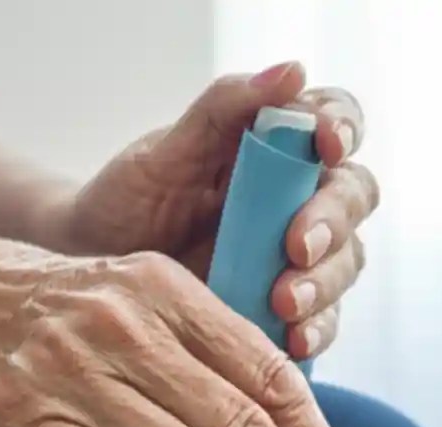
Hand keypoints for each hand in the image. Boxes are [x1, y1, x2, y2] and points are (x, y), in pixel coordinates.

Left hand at [60, 61, 378, 359]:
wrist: (90, 265)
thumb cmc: (130, 198)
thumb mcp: (165, 152)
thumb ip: (223, 109)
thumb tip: (291, 71)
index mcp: (277, 143)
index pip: (334, 120)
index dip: (342, 127)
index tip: (326, 143)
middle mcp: (299, 195)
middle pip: (351, 196)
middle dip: (331, 220)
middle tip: (296, 245)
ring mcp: (296, 254)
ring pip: (344, 261)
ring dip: (324, 282)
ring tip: (284, 302)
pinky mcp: (287, 307)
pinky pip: (320, 320)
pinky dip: (314, 331)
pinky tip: (292, 341)